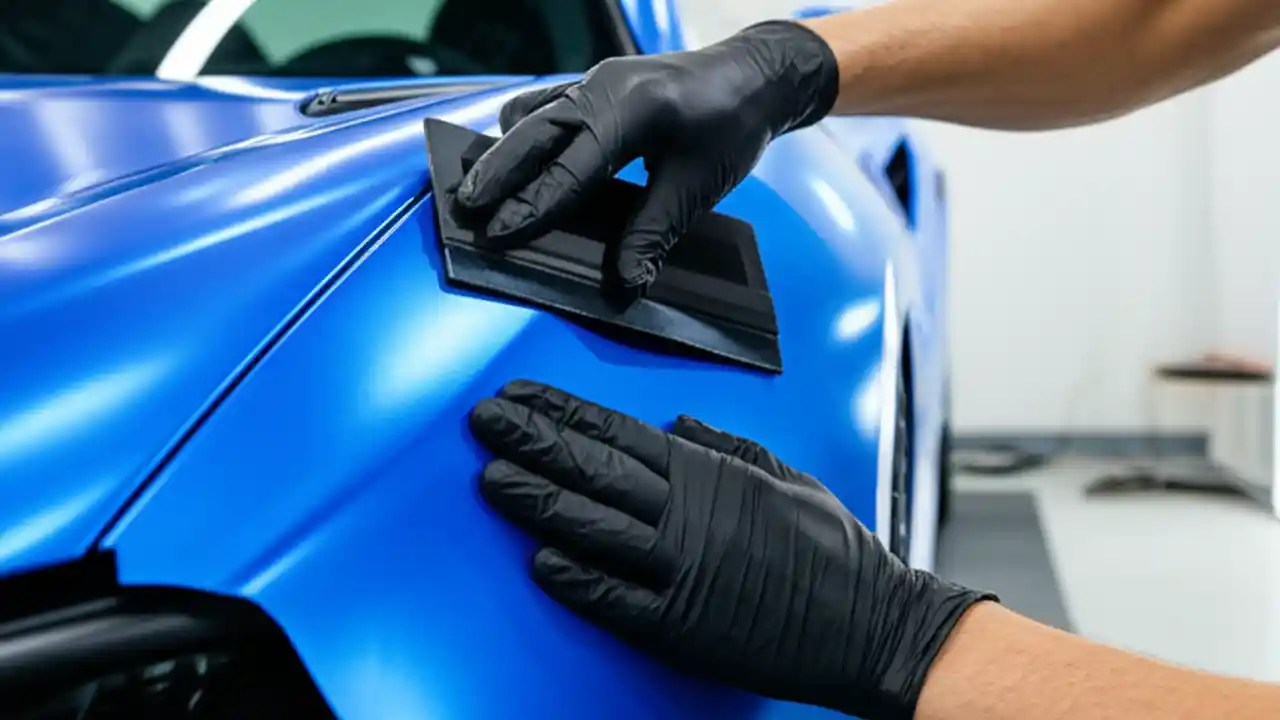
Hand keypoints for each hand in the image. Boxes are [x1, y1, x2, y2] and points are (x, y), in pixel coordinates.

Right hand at [454, 22, 837, 300]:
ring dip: (504, 151)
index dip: (532, 205)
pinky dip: (523, 132)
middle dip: (497, 172)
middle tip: (465, 208)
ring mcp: (597, 81)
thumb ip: (655, 232)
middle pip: (534, 132)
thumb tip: (626, 281)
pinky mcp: (596, 85)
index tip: (500, 234)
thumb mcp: (698, 185)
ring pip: (534, 114)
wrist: (756, 75)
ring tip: (477, 188)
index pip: (570, 166)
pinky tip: (513, 157)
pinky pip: (546, 105)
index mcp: (634, 109)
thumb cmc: (734, 123)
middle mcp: (605, 87)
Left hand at [469, 381, 994, 718]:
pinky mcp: (680, 625)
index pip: (617, 433)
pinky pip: (615, 598)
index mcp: (710, 475)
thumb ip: (724, 447)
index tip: (521, 396)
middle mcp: (688, 516)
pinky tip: (538, 561)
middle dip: (532, 440)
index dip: (562, 412)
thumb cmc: (832, 551)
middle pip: (592, 470)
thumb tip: (678, 425)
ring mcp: (681, 571)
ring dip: (536, 501)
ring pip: (592, 527)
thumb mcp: (785, 475)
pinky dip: (575, 579)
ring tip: (492, 479)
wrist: (869, 626)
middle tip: (485, 421)